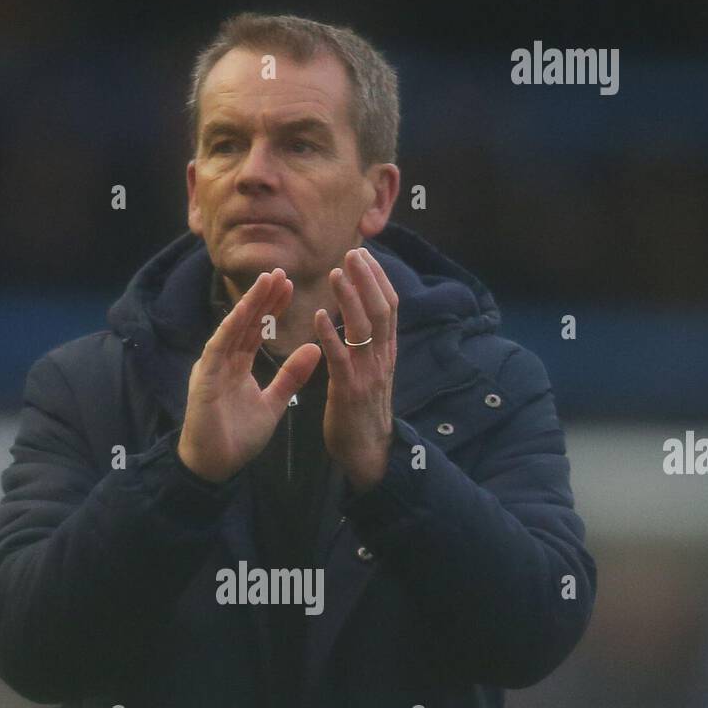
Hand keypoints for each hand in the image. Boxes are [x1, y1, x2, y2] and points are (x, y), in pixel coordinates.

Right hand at [178, 268, 321, 482]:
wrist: (215, 466)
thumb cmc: (238, 437)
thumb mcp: (273, 403)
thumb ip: (291, 376)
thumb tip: (314, 349)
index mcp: (236, 365)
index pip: (255, 329)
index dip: (271, 308)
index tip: (289, 287)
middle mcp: (223, 360)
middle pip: (244, 322)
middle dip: (262, 297)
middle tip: (281, 272)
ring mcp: (212, 367)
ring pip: (232, 328)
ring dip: (249, 304)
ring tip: (267, 280)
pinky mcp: (205, 379)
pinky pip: (218, 348)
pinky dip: (231, 328)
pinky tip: (244, 311)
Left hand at [315, 246, 396, 491]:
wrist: (368, 454)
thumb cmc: (363, 413)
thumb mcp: (372, 374)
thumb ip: (369, 347)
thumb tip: (364, 319)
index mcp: (386, 353)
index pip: (389, 307)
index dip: (379, 280)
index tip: (365, 256)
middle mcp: (382, 359)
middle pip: (381, 310)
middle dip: (367, 279)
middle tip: (352, 253)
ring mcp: (368, 375)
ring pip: (364, 329)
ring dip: (350, 298)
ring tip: (336, 272)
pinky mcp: (349, 391)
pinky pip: (340, 359)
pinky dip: (330, 335)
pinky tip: (318, 315)